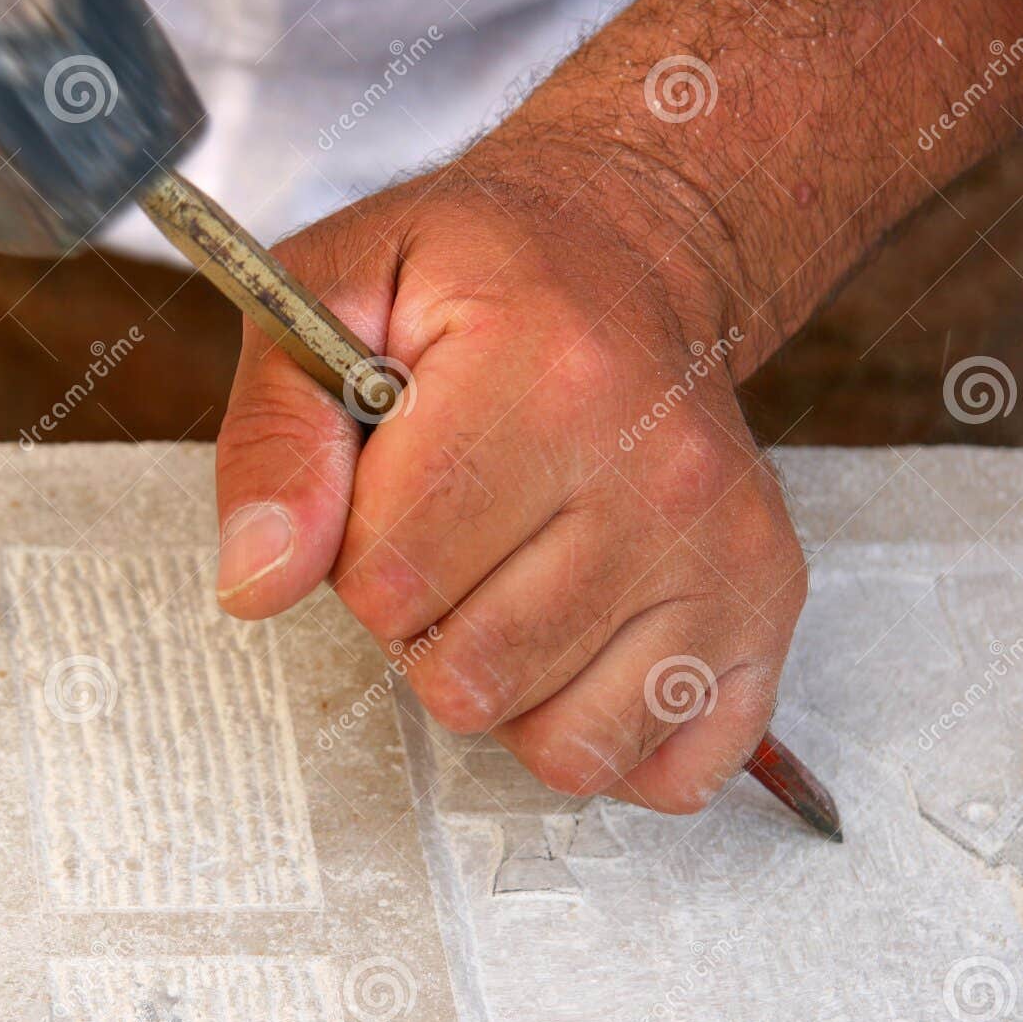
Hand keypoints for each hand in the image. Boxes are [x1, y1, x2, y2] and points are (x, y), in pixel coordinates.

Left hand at [213, 145, 807, 813]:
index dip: (354, 552)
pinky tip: (580, 640)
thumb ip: (275, 439)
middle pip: (466, 674)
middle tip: (448, 529)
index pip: (387, 579)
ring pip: (557, 742)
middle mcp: (659, 470)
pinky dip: (600, 730)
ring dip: (500, 680)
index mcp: (547, 373)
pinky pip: (660, 767)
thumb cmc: (471, 281)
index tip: (386, 484)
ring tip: (509, 573)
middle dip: (421, 622)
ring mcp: (725, 550)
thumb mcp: (332, 298)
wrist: (626, 255)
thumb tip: (257, 584)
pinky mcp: (765, 608)